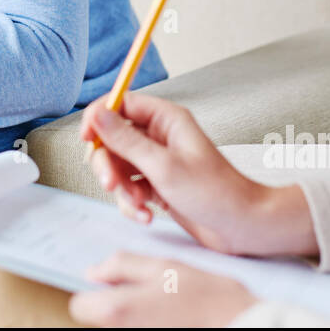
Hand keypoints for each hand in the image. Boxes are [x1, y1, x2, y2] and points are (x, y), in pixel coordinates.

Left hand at [68, 251, 257, 326]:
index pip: (79, 306)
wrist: (242, 326)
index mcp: (116, 310)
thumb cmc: (207, 298)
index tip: (112, 285)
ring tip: (164, 305)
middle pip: (100, 318)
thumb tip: (94, 271)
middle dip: (115, 304)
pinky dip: (149, 324)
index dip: (94, 292)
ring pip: (120, 327)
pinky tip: (172, 318)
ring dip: (134, 316)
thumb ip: (122, 265)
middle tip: (145, 293)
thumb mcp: (163, 266)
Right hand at [80, 91, 316, 257]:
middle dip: (108, 164)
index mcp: (166, 119)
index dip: (99, 118)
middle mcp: (160, 136)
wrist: (241, 226)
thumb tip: (99, 116)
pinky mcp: (157, 184)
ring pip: (119, 167)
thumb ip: (126, 141)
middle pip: (113, 139)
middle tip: (111, 183)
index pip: (121, 104)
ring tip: (138, 205)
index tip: (88, 139)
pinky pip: (130, 188)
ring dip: (122, 190)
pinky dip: (133, 203)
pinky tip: (147, 215)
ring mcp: (157, 161)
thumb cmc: (215, 193)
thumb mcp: (163, 166)